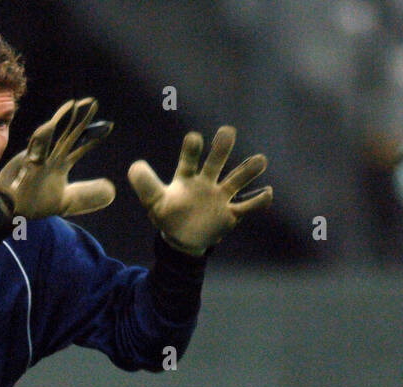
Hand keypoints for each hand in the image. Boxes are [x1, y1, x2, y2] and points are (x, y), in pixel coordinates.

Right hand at [0, 98, 114, 219]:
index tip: (110, 126)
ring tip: (72, 106)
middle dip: (79, 119)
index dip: (93, 137)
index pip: (80, 147)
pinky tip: (49, 126)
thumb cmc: (37, 204)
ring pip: (52, 135)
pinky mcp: (26, 164)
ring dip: (61, 120)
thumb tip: (111, 191)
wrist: (15, 211)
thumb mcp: (66, 201)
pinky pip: (34, 149)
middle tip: (92, 103)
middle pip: (68, 134)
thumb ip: (85, 194)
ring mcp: (38, 158)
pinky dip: (41, 138)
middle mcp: (51, 158)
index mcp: (60, 164)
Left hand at [128, 127, 271, 254]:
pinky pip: (246, 206)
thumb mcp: (154, 201)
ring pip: (235, 181)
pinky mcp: (230, 214)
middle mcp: (206, 182)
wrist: (182, 238)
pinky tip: (267, 192)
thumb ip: (146, 185)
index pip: (189, 160)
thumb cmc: (169, 214)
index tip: (194, 138)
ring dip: (247, 172)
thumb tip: (134, 166)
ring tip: (261, 160)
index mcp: (187, 177)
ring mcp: (220, 197)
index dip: (191, 150)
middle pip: (215, 163)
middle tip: (228, 131)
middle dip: (221, 149)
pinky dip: (257, 201)